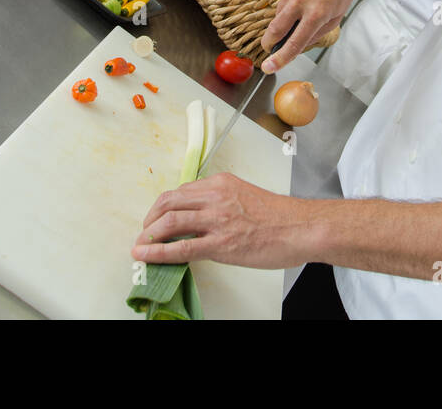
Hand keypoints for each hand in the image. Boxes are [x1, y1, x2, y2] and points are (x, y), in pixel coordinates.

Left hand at [131, 174, 311, 269]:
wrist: (301, 227)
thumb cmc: (280, 217)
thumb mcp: (245, 196)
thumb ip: (222, 202)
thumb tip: (202, 218)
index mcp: (220, 184)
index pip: (180, 191)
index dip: (162, 207)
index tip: (156, 219)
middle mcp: (214, 197)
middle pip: (167, 203)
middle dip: (149, 220)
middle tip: (144, 234)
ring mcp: (217, 220)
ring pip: (169, 222)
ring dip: (148, 236)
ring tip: (140, 248)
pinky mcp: (221, 243)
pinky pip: (181, 247)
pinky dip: (158, 253)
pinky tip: (147, 257)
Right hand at [260, 0, 371, 72]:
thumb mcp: (337, 16)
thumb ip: (317, 33)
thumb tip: (299, 45)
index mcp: (316, 14)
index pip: (293, 43)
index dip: (279, 58)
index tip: (269, 67)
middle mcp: (300, 2)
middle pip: (274, 30)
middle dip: (268, 43)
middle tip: (270, 49)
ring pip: (278, 16)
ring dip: (282, 25)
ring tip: (297, 21)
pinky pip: (283, 3)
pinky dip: (289, 9)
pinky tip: (302, 3)